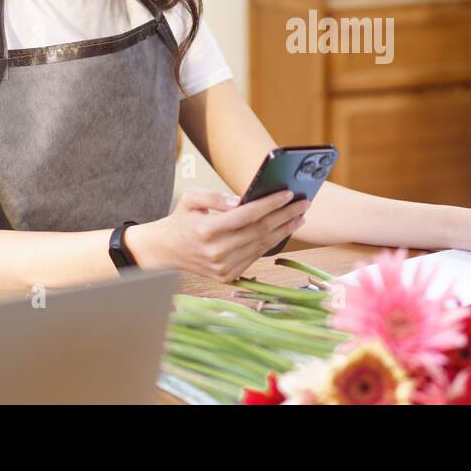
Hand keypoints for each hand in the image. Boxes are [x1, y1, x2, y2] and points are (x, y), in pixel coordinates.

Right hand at [139, 187, 308, 282]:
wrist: (166, 251)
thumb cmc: (181, 220)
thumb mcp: (190, 199)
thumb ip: (215, 197)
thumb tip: (241, 200)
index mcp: (206, 230)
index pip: (246, 215)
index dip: (270, 204)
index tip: (288, 194)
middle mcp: (215, 252)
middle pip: (260, 231)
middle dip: (285, 215)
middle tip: (304, 203)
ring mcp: (222, 267)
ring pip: (262, 246)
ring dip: (284, 230)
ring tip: (300, 216)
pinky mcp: (227, 276)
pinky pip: (255, 256)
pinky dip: (272, 243)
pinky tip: (284, 230)